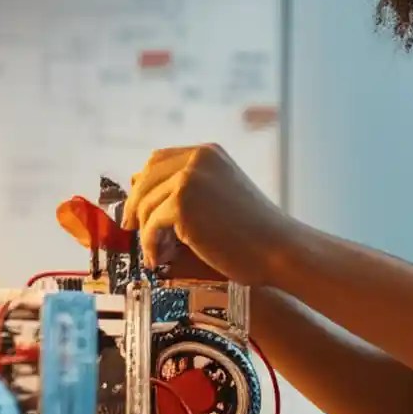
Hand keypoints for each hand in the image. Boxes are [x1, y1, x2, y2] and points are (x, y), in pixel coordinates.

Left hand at [121, 144, 294, 285]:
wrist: (279, 249)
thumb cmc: (255, 232)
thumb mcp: (221, 197)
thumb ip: (190, 190)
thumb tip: (141, 192)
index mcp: (208, 154)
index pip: (159, 160)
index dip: (144, 183)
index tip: (139, 206)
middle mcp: (197, 159)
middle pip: (145, 178)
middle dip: (135, 206)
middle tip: (133, 229)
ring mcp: (189, 178)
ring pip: (145, 204)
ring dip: (147, 232)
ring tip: (160, 253)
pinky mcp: (182, 203)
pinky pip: (150, 225)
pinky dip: (151, 246)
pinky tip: (160, 259)